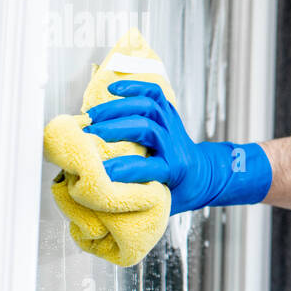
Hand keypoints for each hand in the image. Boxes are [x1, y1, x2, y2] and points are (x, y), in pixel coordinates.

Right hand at [83, 80, 271, 214]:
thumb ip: (134, 200)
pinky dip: (134, 87)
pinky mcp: (169, 113)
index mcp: (175, 170)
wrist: (202, 175)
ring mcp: (173, 126)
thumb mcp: (160, 203)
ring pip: (148, 107)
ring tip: (92, 117)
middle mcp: (175, 145)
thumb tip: (95, 203)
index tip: (99, 173)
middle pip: (147, 128)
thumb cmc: (176, 192)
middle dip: (115, 130)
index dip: (124, 169)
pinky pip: (154, 93)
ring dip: (117, 109)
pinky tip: (113, 89)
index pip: (149, 167)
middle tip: (88, 136)